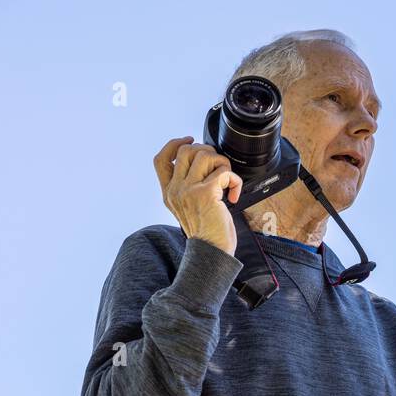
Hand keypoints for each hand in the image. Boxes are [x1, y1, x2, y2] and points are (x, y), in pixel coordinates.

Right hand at [153, 137, 242, 256]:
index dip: (175, 144)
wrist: (212, 253)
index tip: (190, 141)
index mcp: (169, 193)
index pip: (161, 159)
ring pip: (204, 155)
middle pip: (186, 151)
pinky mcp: (206, 193)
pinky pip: (223, 172)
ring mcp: (189, 190)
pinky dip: (234, 181)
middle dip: (206, 152)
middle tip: (217, 166)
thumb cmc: (206, 234)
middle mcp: (176, 190)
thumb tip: (200, 164)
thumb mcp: (187, 209)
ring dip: (221, 163)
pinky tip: (234, 194)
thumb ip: (187, 188)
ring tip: (226, 181)